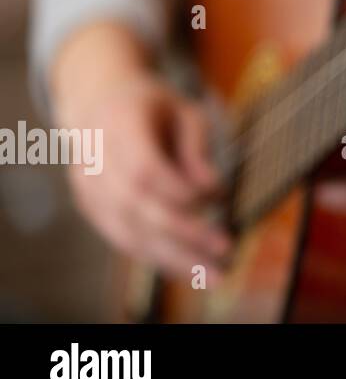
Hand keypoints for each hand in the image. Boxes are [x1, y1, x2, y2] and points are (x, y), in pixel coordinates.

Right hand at [53, 71, 231, 280]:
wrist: (96, 103)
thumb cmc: (152, 107)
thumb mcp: (183, 110)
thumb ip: (198, 148)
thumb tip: (214, 192)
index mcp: (119, 126)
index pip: (143, 170)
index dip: (179, 192)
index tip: (220, 200)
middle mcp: (94, 162)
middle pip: (135, 208)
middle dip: (183, 234)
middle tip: (225, 251)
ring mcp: (86, 188)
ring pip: (126, 232)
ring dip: (172, 258)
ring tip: (214, 275)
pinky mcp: (90, 208)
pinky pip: (122, 240)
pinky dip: (156, 257)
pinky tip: (188, 269)